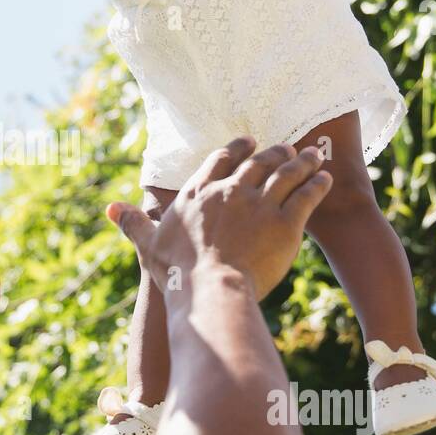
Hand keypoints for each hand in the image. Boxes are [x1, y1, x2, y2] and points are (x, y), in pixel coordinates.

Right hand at [107, 137, 332, 302]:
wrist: (211, 291)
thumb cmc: (178, 272)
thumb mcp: (149, 244)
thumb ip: (133, 222)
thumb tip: (111, 209)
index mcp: (200, 192)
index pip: (222, 158)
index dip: (238, 148)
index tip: (249, 142)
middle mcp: (231, 190)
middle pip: (259, 161)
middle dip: (275, 151)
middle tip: (287, 147)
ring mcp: (260, 204)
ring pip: (287, 172)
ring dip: (302, 161)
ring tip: (312, 155)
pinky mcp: (286, 222)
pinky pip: (307, 195)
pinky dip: (317, 184)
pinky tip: (324, 178)